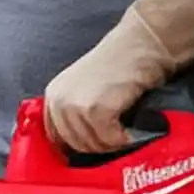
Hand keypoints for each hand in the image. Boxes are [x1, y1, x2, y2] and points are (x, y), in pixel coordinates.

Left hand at [43, 8, 169, 152]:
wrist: (139, 46)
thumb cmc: (119, 65)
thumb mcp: (85, 87)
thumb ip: (75, 111)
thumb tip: (81, 144)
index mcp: (54, 95)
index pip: (56, 137)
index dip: (77, 146)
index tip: (96, 147)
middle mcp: (60, 101)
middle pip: (76, 144)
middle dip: (98, 146)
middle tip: (117, 140)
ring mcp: (77, 106)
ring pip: (93, 145)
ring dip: (112, 144)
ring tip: (125, 135)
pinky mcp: (97, 110)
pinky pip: (109, 140)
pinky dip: (122, 140)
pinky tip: (130, 132)